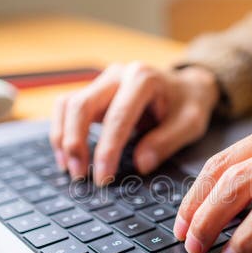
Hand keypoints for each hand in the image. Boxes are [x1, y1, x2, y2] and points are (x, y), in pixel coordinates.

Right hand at [49, 63, 218, 183]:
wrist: (187, 86)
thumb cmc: (188, 104)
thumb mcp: (190, 123)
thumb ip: (166, 142)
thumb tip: (140, 164)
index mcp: (143, 79)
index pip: (117, 117)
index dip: (106, 150)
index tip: (103, 178)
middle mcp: (117, 74)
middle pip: (81, 106)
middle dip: (76, 143)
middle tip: (80, 176)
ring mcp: (102, 81)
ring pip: (67, 105)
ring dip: (63, 138)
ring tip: (70, 169)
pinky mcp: (94, 92)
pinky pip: (66, 108)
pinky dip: (61, 131)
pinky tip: (67, 156)